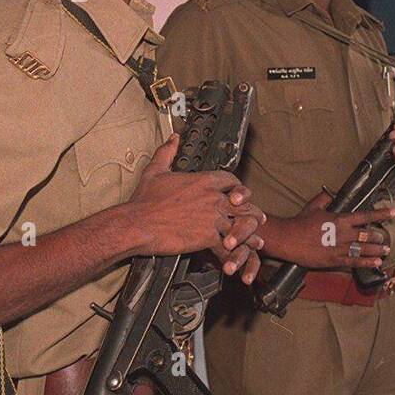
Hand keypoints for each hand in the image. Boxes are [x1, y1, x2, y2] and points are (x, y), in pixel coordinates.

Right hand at [124, 136, 265, 279]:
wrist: (137, 224)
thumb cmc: (144, 200)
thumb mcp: (155, 170)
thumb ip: (167, 152)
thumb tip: (173, 137)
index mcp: (204, 181)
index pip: (232, 181)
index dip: (238, 188)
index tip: (240, 195)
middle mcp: (213, 198)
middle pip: (244, 204)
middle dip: (251, 212)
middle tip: (258, 218)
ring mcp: (213, 218)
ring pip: (241, 225)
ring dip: (249, 234)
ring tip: (255, 240)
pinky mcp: (208, 237)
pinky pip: (228, 246)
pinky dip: (234, 252)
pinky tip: (237, 257)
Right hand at [262, 193, 394, 269]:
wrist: (288, 238)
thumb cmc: (300, 222)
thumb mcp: (313, 206)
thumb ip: (325, 199)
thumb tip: (331, 192)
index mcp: (340, 219)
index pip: (365, 215)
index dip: (381, 214)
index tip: (394, 213)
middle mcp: (343, 233)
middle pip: (367, 234)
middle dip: (379, 236)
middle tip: (385, 237)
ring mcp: (339, 247)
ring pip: (363, 248)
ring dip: (376, 249)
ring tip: (386, 250)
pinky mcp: (334, 260)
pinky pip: (354, 262)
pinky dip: (367, 262)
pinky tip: (377, 263)